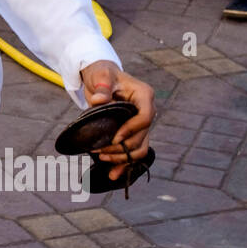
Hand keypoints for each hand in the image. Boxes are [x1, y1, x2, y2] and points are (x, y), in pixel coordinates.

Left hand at [78, 60, 155, 182]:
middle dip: (123, 147)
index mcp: (144, 96)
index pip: (146, 117)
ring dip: (123, 158)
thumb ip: (102, 86)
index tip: (115, 137)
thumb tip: (99, 100)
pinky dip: (124, 164)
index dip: (132, 130)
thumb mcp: (100, 75)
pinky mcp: (131, 132)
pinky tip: (113, 174)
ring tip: (103, 158)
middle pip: (142, 136)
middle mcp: (146, 111)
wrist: (99, 78)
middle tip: (100, 150)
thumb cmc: (101, 73)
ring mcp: (140, 123)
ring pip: (139, 147)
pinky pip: (132, 151)